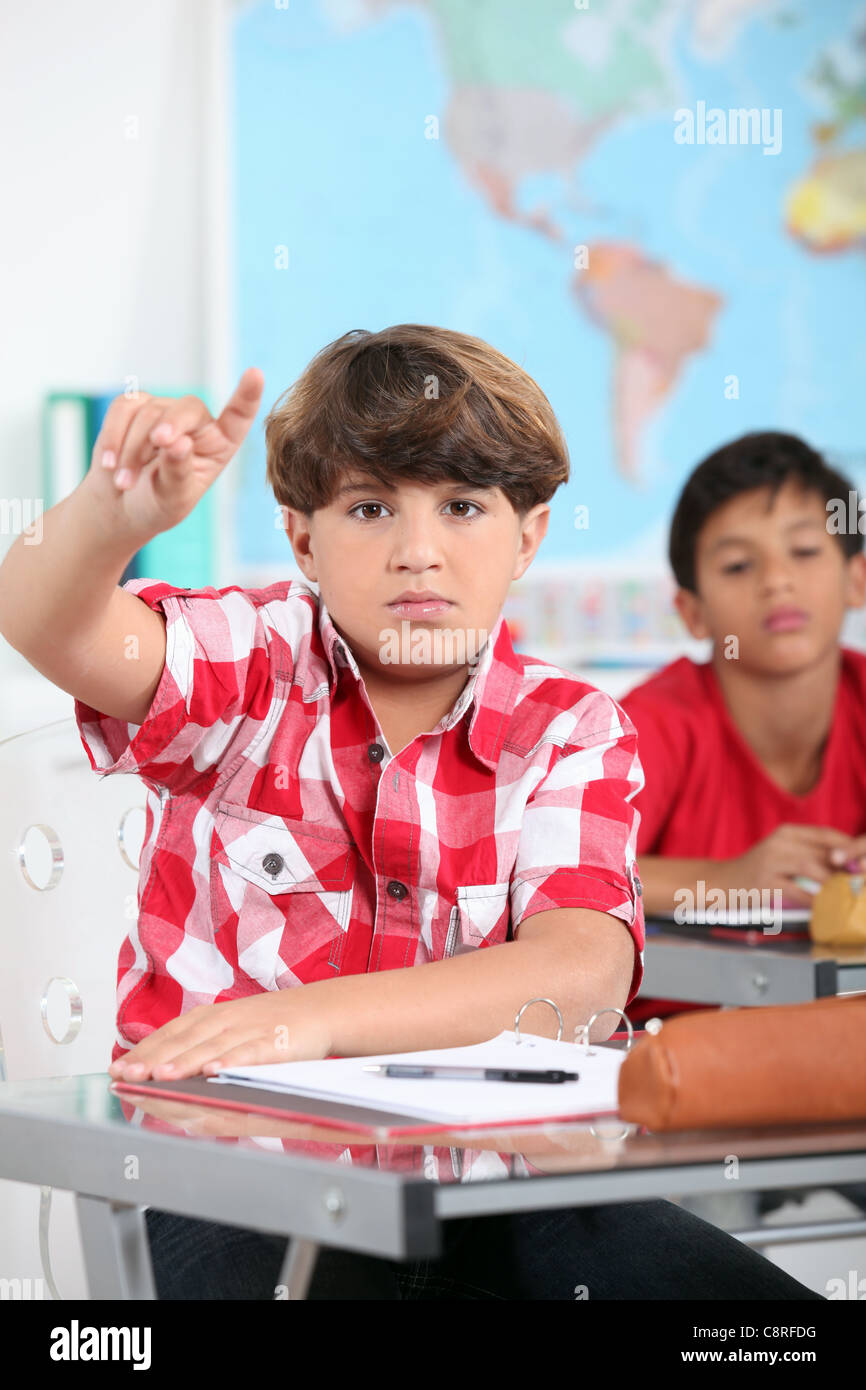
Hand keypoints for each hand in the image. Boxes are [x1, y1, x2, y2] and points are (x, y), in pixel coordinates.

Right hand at [84, 367, 264, 541]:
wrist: (119, 505)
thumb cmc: (156, 505)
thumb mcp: (172, 498)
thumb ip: (178, 471)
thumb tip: (178, 442)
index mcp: (220, 445)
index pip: (238, 417)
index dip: (246, 395)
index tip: (256, 374)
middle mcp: (197, 422)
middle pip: (186, 408)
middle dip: (168, 426)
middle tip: (158, 444)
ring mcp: (165, 410)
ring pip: (147, 413)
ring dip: (131, 450)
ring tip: (124, 482)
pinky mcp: (135, 406)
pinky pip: (122, 409)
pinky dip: (112, 436)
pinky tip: (109, 463)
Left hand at [107, 989, 331, 1081]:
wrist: (318, 1010)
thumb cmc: (270, 1024)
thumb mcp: (229, 1026)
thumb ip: (196, 1043)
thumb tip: (157, 1065)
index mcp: (211, 1016)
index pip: (169, 1035)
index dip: (143, 1053)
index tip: (118, 1071)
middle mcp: (226, 1020)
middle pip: (184, 1042)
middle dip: (153, 1061)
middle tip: (127, 1077)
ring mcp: (250, 1030)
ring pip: (211, 1049)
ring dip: (184, 1063)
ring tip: (162, 1077)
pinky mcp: (275, 1043)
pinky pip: (249, 1054)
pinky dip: (231, 1062)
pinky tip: (214, 1072)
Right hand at [727, 824, 865, 905]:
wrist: (723, 882)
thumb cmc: (760, 870)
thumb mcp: (783, 854)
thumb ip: (810, 854)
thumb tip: (846, 865)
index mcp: (787, 832)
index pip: (826, 834)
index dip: (848, 847)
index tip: (861, 862)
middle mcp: (779, 842)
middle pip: (822, 852)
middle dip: (845, 868)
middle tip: (858, 882)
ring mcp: (771, 862)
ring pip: (812, 868)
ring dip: (833, 882)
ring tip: (845, 894)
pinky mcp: (766, 883)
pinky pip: (799, 892)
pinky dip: (815, 901)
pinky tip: (825, 908)